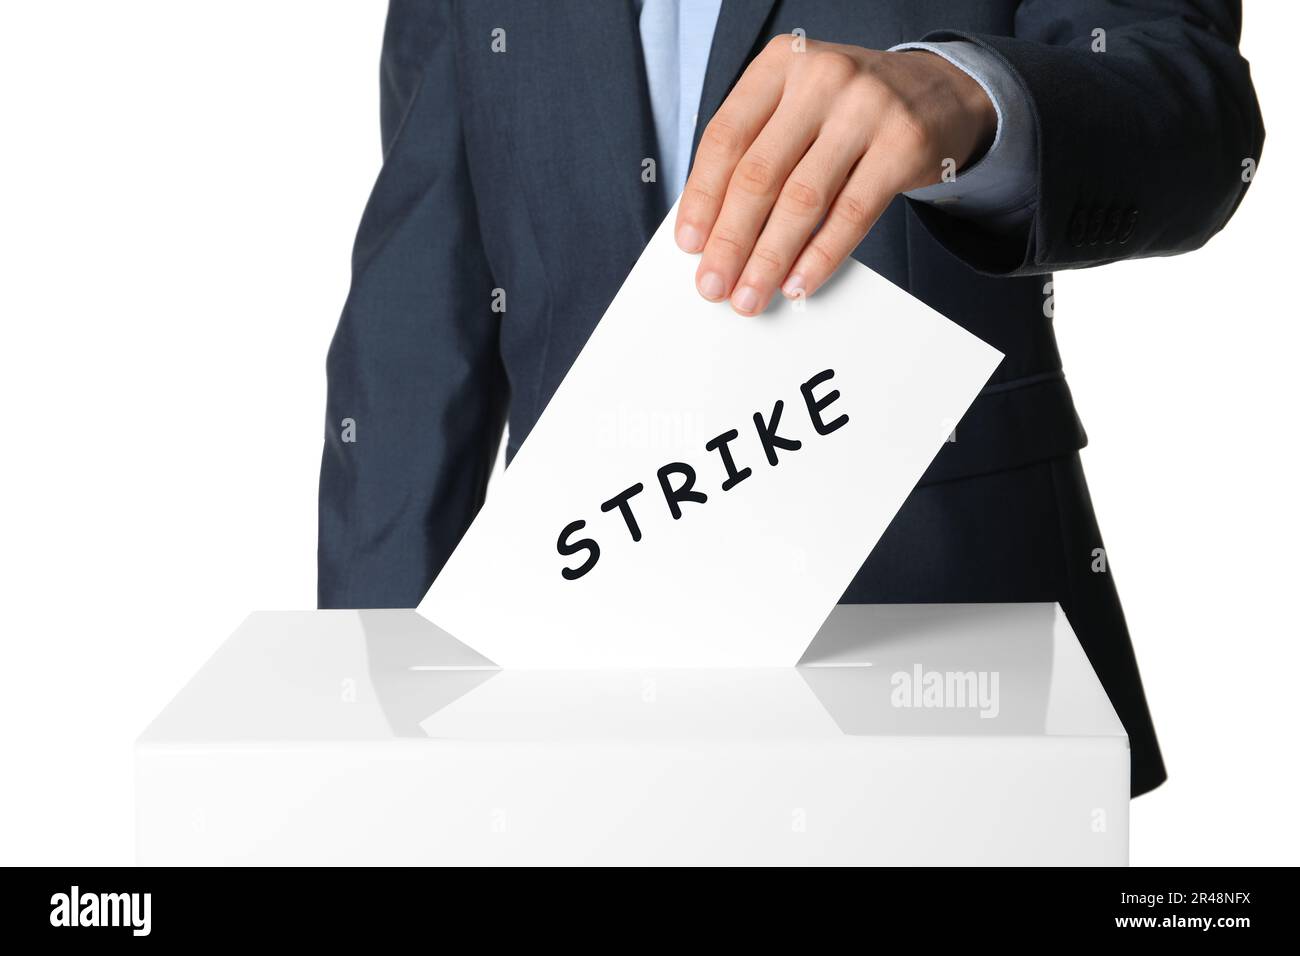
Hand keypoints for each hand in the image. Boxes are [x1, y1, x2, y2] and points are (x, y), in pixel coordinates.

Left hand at [674, 37, 995, 314]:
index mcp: (781, 64)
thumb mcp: (797, 105)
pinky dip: (820, 256)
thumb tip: (713, 230)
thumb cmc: (850, 108)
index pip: (726, 137)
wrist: (940, 91)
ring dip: (769, 258)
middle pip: (759, 173)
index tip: (688, 244)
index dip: (701, 198)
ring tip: (751, 294)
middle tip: (713, 283)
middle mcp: (821, 78)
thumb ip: (757, 150)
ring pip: (802, 200)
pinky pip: (851, 214)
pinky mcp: (903, 145)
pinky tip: (798, 281)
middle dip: (730, 240)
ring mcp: (866, 109)